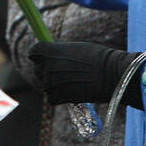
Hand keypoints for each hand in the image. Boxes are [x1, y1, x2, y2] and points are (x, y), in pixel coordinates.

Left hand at [26, 41, 144, 106]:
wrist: (113, 75)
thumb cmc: (100, 58)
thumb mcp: (78, 48)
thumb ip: (62, 53)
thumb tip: (55, 57)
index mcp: (51, 51)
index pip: (33, 52)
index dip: (39, 54)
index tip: (46, 56)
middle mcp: (47, 67)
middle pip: (38, 70)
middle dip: (48, 70)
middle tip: (65, 71)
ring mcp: (51, 83)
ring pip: (46, 84)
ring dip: (55, 84)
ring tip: (73, 81)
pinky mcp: (57, 97)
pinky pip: (51, 97)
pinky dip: (59, 96)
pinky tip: (72, 91)